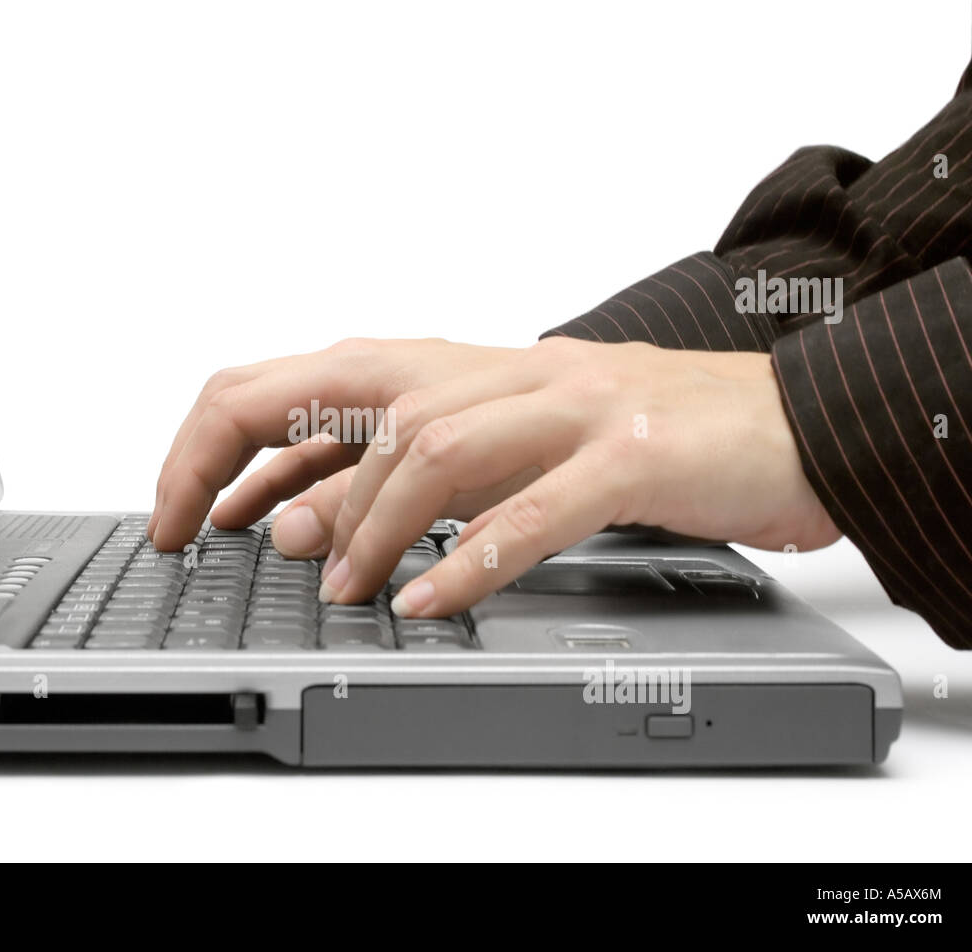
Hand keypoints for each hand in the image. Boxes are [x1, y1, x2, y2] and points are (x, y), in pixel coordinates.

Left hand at [150, 336, 839, 616]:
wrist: (789, 418)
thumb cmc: (642, 434)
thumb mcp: (501, 450)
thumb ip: (399, 475)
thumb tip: (286, 519)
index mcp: (467, 369)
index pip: (313, 380)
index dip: (228, 438)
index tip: (182, 510)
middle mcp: (507, 372)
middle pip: (353, 391)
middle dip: (261, 458)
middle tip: (210, 537)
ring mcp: (571, 404)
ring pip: (436, 443)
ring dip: (369, 521)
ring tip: (338, 590)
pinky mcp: (635, 450)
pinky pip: (538, 504)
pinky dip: (476, 557)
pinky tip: (432, 602)